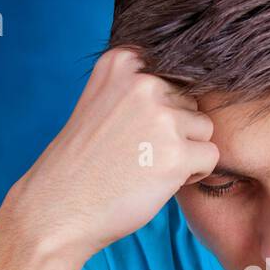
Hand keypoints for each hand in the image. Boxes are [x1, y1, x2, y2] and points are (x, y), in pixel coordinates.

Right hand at [8, 47, 218, 262]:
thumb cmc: (84, 161)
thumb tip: (198, 79)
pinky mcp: (175, 153)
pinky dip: (193, 174)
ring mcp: (160, 117)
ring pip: (204, 128)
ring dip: (185, 151)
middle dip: (174, 129)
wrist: (58, 207)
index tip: (133, 128)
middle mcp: (142, 82)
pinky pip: (211, 156)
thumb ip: (138, 86)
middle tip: (138, 153)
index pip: (174, 74)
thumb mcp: (102, 101)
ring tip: (148, 167)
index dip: (161, 108)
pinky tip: (160, 181)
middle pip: (190, 101)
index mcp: (122, 61)